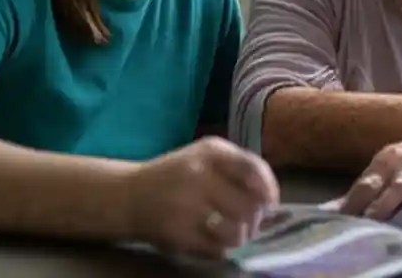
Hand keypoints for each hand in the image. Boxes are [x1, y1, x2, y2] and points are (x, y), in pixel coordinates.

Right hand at [123, 136, 279, 258]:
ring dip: (241, 236)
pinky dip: (222, 248)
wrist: (129, 195)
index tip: (269, 203)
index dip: (269, 190)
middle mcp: (198, 175)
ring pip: (237, 231)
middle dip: (256, 219)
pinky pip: (217, 249)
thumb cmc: (177, 175)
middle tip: (250, 222)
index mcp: (210, 152)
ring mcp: (186, 206)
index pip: (253, 169)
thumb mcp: (206, 157)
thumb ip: (241, 168)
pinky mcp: (177, 234)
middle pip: (250, 206)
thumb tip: (272, 199)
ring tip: (234, 232)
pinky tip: (214, 240)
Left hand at [339, 141, 401, 220]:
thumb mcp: (387, 174)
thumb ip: (361, 194)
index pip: (362, 185)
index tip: (336, 220)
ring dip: (391, 199)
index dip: (350, 203)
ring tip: (376, 214)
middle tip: (356, 221)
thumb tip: (329, 211)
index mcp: (382, 162)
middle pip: (379, 185)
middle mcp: (398, 163)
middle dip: (367, 203)